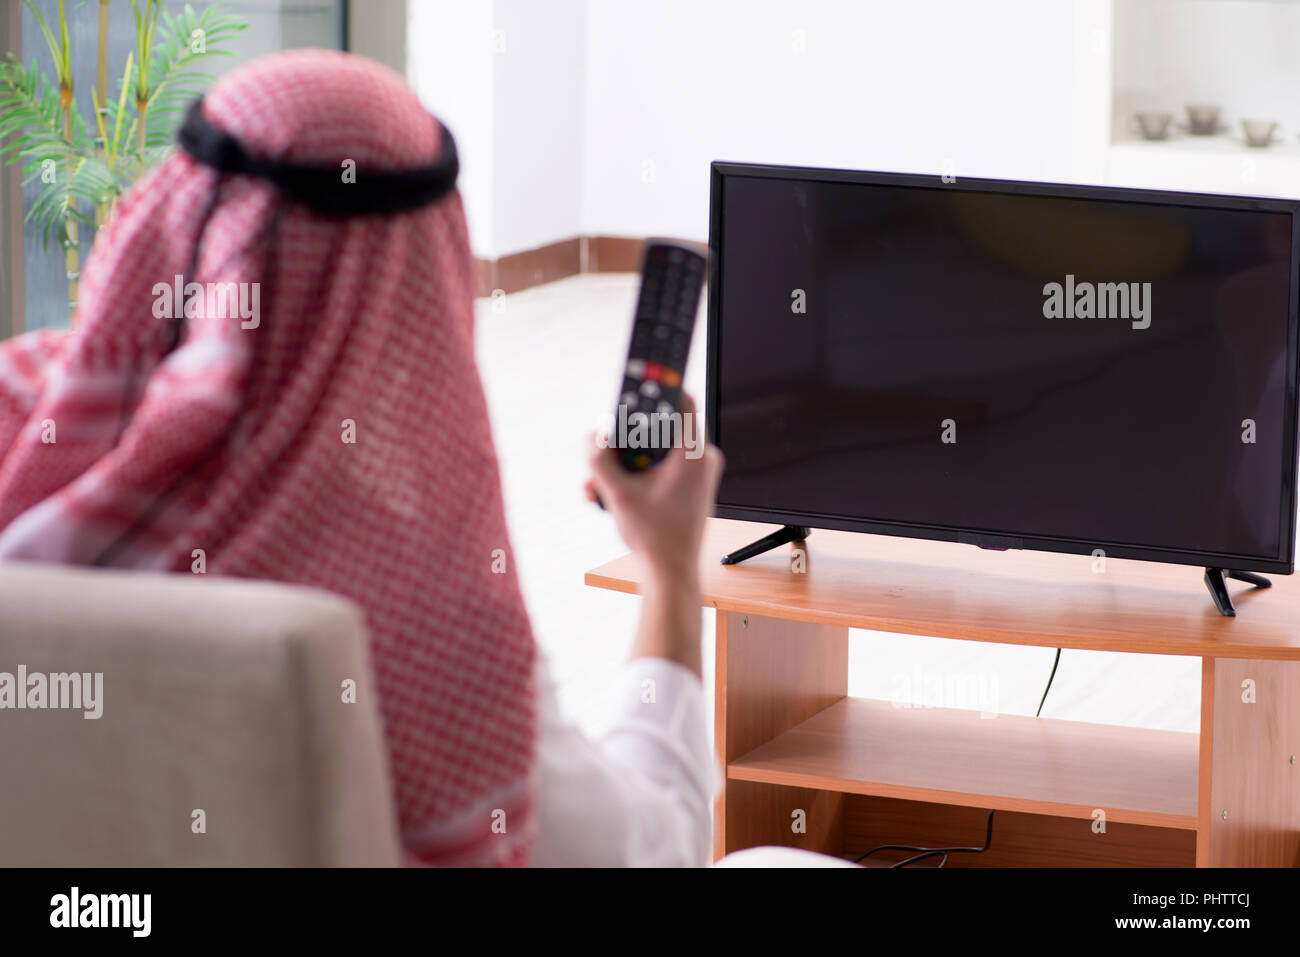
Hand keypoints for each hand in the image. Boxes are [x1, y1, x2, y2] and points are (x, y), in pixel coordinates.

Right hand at [586, 393, 723, 585]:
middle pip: (658, 428)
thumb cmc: (655, 537)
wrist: (670, 574)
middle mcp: (700, 459)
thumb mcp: (617, 494)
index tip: (635, 387)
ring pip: (654, 451)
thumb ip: (599, 460)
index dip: (656, 390)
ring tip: (598, 486)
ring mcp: (696, 474)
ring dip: (623, 465)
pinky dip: (634, 477)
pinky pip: (659, 468)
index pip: (681, 401)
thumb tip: (591, 437)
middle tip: (604, 452)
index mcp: (693, 455)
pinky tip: (608, 495)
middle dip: (624, 442)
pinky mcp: (688, 486)